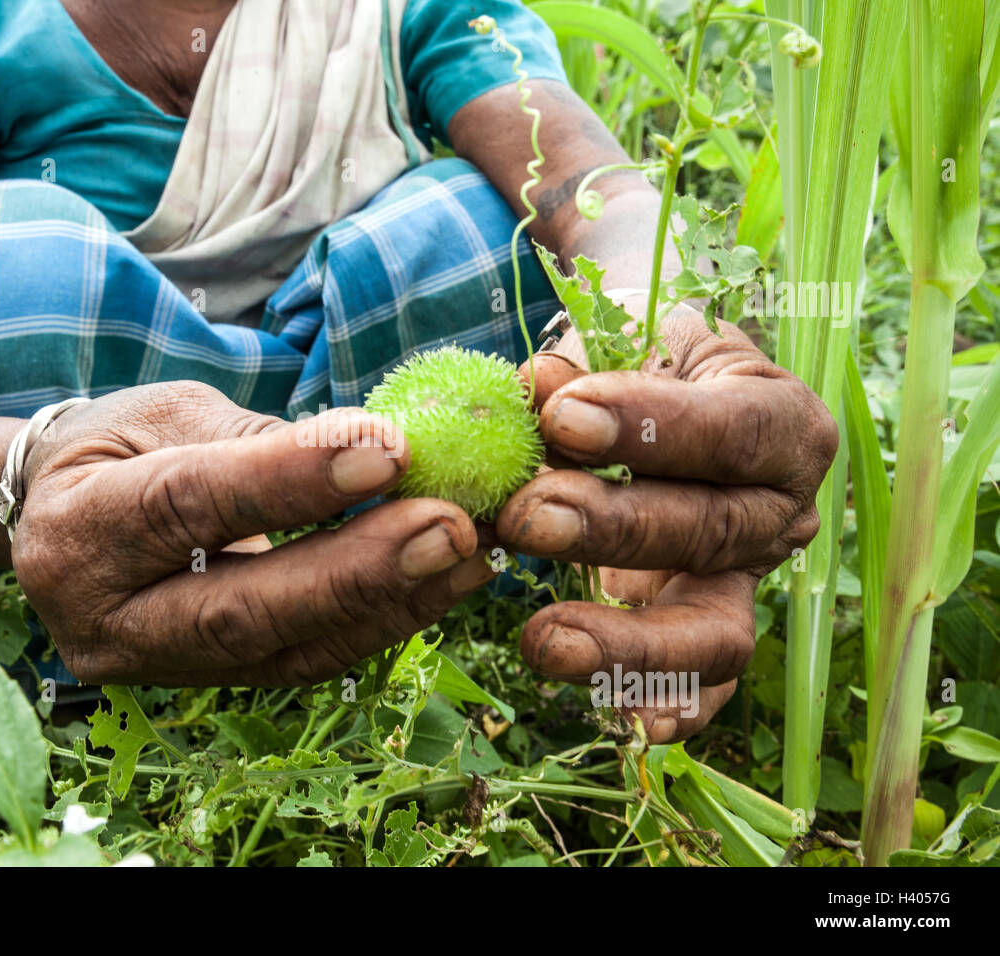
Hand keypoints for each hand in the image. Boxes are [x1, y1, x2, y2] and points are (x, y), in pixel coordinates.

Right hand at [11, 382, 494, 685]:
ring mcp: (155, 666)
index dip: (290, 480)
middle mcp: (105, 618)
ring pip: (283, 651)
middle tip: (452, 526)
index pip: (187, 504)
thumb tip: (374, 451)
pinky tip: (441, 583)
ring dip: (388, 604)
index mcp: (79, 528)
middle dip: (356, 570)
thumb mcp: (166, 413)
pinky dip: (378, 624)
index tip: (389, 449)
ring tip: (469, 555)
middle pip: (239, 610)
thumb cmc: (118, 447)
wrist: (61, 520)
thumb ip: (257, 436)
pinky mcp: (207, 684)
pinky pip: (302, 663)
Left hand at [496, 307, 838, 741]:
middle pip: (712, 532)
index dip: (650, 425)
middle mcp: (780, 508)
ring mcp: (747, 578)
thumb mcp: (624, 339)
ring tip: (543, 636)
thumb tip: (535, 390)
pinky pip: (704, 685)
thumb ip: (583, 368)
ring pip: (715, 631)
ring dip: (628, 640)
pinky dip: (672, 706)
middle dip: (613, 527)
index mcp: (779, 421)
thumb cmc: (646, 356)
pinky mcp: (707, 627)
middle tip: (526, 513)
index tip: (560, 413)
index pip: (732, 429)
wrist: (665, 389)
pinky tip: (630, 722)